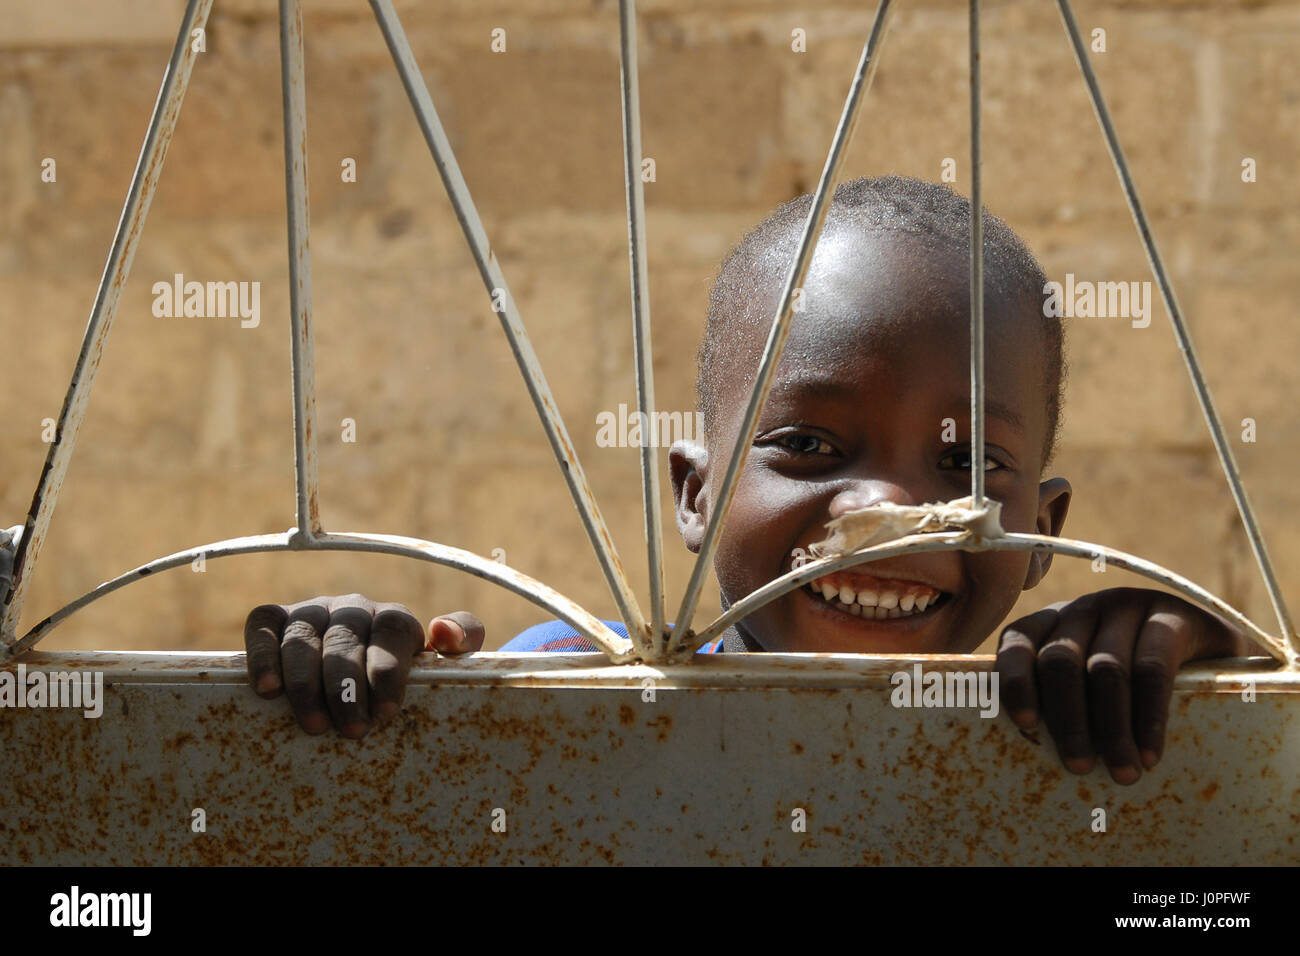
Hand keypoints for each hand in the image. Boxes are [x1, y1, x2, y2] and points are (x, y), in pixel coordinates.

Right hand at [243, 593, 484, 737]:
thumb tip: (443, 630)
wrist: (362, 670)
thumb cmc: (403, 675)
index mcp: (394, 618)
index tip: (386, 713)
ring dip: (306, 683)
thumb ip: (463, 638)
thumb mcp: (443, 660)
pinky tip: (268, 689)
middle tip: (352, 731)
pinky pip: (263, 626)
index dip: (388, 671)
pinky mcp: (276, 619)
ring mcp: (313, 612)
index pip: (393, 631)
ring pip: (303, 638)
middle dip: (347, 688)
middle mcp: (353, 608)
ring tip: (315, 725)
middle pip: (345, 640)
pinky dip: (262, 655)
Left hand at [996, 587, 1248, 783]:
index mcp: (1051, 623)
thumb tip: (1028, 755)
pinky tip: (1150, 751)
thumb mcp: (1090, 688)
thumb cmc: (1135, 689)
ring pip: (1107, 668)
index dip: (1016, 681)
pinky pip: (1154, 667)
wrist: (1216, 662)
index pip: (1017, 642)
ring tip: (1122, 772)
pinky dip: (1149, 716)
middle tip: (1079, 766)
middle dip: (1067, 718)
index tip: (1026, 724)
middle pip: (1060, 661)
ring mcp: (1127, 606)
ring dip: (1111, 727)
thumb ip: (1060, 704)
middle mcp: (1083, 608)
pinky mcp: (1171, 616)